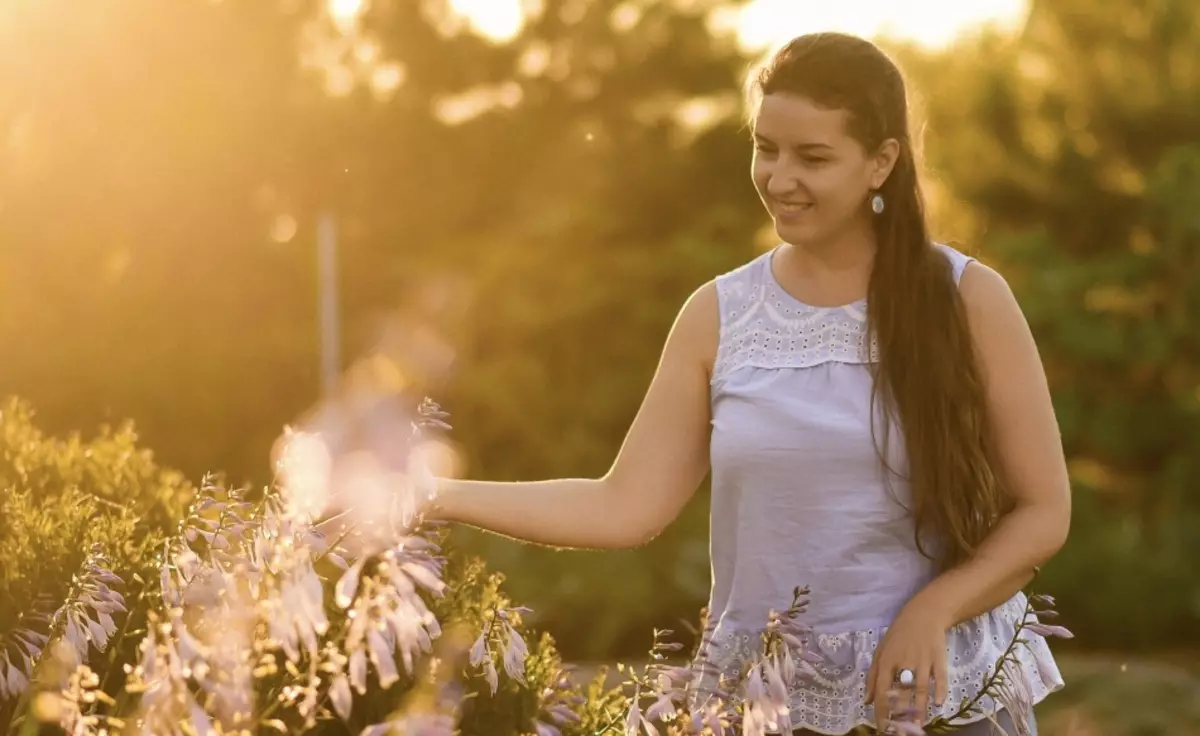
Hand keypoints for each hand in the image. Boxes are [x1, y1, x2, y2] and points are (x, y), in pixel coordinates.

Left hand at [864, 596, 950, 731]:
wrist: (924, 614)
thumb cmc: (899, 635)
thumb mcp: (881, 651)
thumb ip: (873, 676)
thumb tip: (867, 701)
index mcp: (887, 660)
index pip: (882, 690)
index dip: (882, 710)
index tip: (882, 727)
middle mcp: (904, 662)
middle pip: (902, 693)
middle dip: (901, 715)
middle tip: (901, 731)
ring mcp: (923, 660)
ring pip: (921, 688)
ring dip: (920, 709)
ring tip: (918, 726)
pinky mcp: (939, 659)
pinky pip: (940, 677)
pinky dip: (940, 690)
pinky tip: (939, 704)